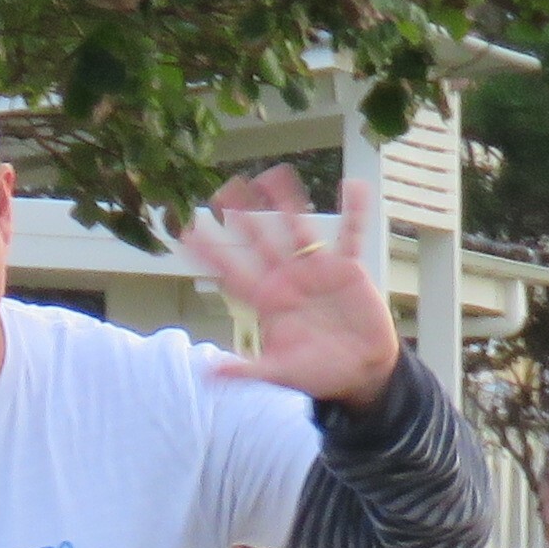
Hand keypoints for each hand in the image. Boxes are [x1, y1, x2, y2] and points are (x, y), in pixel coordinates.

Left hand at [175, 167, 400, 408]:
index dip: (210, 254)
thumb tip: (209, 373)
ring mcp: (316, 271)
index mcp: (268, 300)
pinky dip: (353, 212)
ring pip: (298, 230)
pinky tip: (353, 187)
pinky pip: (351, 235)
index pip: (233, 272)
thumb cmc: (319, 373)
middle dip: (243, 217)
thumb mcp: (280, 372)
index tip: (187, 233)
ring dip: (287, 203)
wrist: (361, 372)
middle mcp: (288, 279)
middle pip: (260, 241)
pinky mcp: (347, 269)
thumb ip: (247, 370)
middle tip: (225, 190)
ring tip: (274, 174)